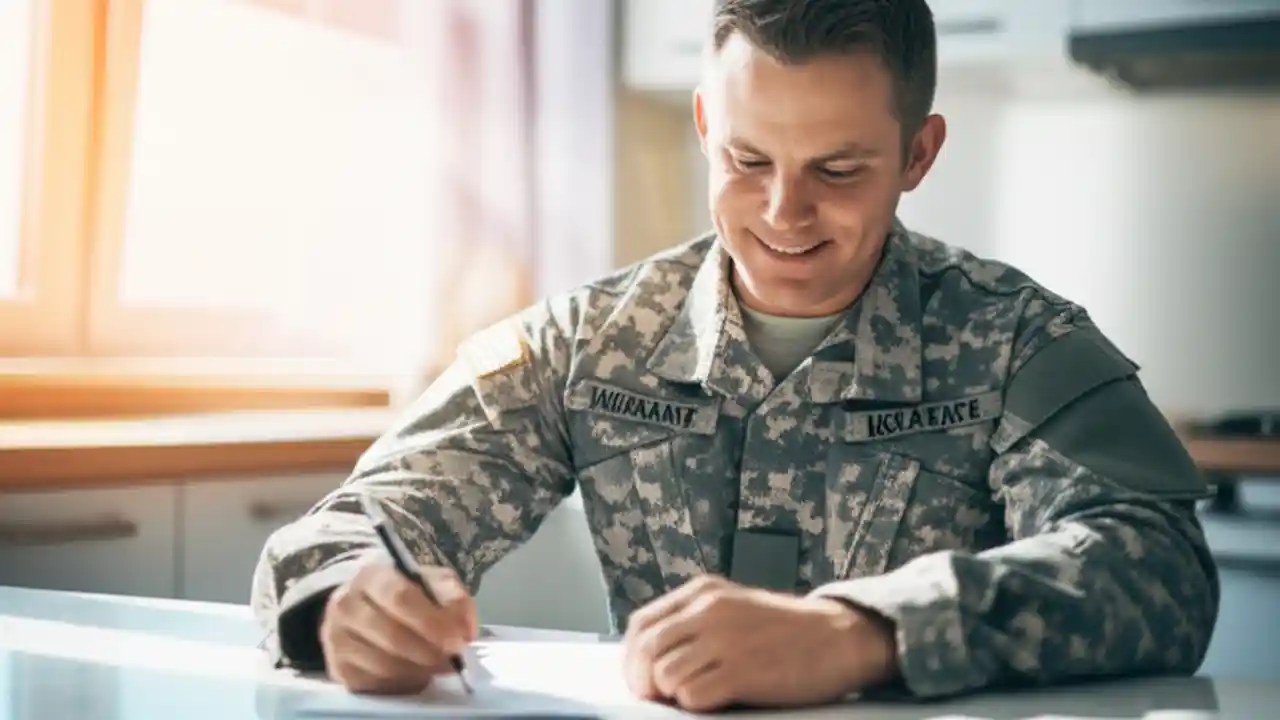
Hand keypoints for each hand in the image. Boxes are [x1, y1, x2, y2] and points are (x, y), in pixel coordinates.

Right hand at [320, 563, 477, 693]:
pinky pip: (375, 683)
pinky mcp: (337, 668)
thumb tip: (465, 630)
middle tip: (452, 660)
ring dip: (419, 670)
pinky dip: (402, 682)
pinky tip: (416, 673)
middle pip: (392, 635)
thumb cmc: (404, 595)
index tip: (456, 640)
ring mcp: (336, 638)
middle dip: (429, 652)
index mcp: (372, 576)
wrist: (363, 609)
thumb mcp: (430, 582)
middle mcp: (346, 605)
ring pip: (384, 664)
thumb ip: (453, 597)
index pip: (400, 597)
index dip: (431, 622)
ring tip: (437, 666)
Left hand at [623, 575, 896, 712]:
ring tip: (694, 695)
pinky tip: (715, 699)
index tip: (638, 678)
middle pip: (645, 650)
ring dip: (672, 694)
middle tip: (656, 698)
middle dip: (643, 682)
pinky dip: (695, 704)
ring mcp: (725, 640)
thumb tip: (652, 658)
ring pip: (664, 675)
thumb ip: (695, 621)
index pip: (641, 624)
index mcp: (703, 592)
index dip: (631, 657)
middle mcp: (709, 610)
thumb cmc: (787, 630)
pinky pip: (692, 696)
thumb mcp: (734, 607)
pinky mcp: (742, 671)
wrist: (840, 637)